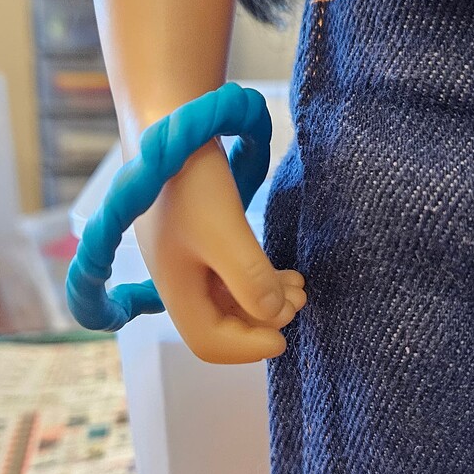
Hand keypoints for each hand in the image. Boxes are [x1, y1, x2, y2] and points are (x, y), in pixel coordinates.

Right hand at [133, 137, 305, 362]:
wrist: (173, 125)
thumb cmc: (192, 180)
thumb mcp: (226, 233)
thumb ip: (250, 279)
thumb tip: (275, 315)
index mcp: (175, 289)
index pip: (209, 344)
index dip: (249, 348)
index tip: (287, 336)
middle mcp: (178, 281)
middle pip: (223, 325)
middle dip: (265, 319)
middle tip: (300, 300)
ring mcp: (189, 261)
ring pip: (232, 299)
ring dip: (267, 299)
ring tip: (300, 286)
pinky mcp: (202, 240)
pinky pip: (233, 275)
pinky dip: (261, 278)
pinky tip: (287, 272)